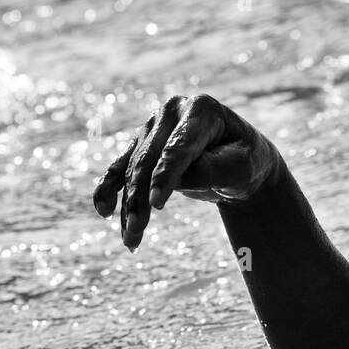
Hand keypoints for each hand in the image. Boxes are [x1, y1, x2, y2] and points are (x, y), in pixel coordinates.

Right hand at [92, 94, 281, 250]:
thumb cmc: (244, 163)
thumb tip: (177, 179)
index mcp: (201, 109)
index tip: (156, 204)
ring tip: (131, 239)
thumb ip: (211, 169)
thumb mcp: (241, 167)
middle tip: (137, 232)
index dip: (165, 176)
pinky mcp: (141, 144)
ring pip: (132, 170)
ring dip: (128, 207)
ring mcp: (153, 126)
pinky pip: (120, 168)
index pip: (178, 147)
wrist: (237, 162)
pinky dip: (109, 191)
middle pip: (148, 159)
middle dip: (139, 198)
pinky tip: (103, 211)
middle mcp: (172, 111)